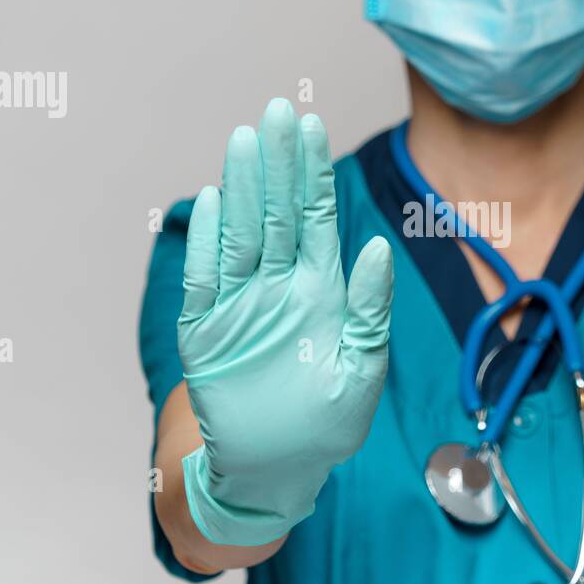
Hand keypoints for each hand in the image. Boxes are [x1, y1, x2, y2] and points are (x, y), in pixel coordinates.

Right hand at [178, 99, 393, 545]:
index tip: (312, 125)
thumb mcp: (363, 370)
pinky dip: (207, 244)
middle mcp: (278, 288)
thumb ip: (372, 310)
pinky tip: (212, 200)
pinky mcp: (207, 334)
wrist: (277, 473)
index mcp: (321, 291)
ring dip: (241, 188)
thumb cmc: (326, 425)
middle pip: (276, 213)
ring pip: (240, 235)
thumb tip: (378, 246)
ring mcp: (240, 306)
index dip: (312, 172)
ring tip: (245, 140)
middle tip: (278, 110)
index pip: (314, 218)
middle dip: (277, 163)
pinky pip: (205, 281)